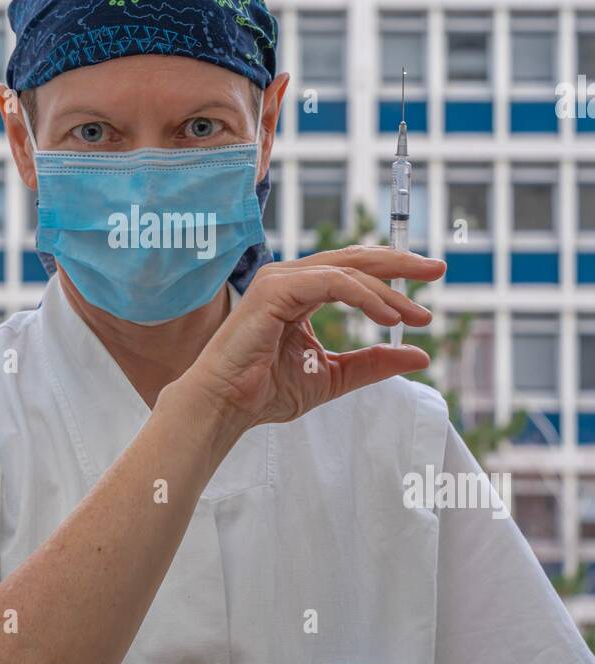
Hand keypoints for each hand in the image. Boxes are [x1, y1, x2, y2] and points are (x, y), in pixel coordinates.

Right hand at [177, 246, 445, 432]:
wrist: (227, 405)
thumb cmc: (266, 390)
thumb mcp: (334, 375)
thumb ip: (373, 363)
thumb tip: (420, 355)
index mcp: (302, 291)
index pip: (354, 271)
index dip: (393, 274)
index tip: (427, 292)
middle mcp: (291, 277)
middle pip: (355, 258)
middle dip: (399, 263)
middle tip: (436, 271)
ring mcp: (281, 279)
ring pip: (348, 270)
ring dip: (386, 290)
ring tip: (413, 315)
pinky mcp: (275, 289)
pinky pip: (332, 282)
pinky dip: (364, 297)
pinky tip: (388, 318)